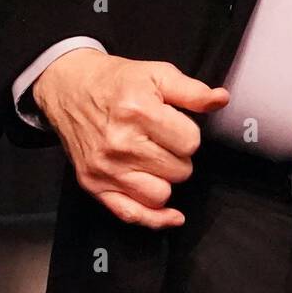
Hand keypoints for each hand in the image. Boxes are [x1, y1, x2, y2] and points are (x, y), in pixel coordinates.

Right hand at [32, 50, 228, 229]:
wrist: (70, 89)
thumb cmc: (117, 81)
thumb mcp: (157, 74)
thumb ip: (193, 91)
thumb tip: (221, 100)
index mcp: (139, 112)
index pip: (190, 142)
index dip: (189, 133)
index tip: (176, 125)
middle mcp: (120, 144)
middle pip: (179, 170)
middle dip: (179, 156)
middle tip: (164, 140)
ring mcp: (106, 168)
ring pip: (160, 195)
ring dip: (166, 180)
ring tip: (156, 160)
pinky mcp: (93, 185)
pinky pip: (131, 215)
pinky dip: (154, 218)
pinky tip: (171, 214)